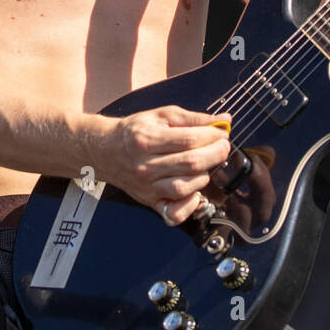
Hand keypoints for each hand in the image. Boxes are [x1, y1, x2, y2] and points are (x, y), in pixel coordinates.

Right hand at [98, 106, 232, 223]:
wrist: (105, 151)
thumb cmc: (136, 131)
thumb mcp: (162, 116)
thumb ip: (194, 118)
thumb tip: (223, 121)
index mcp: (147, 140)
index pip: (188, 140)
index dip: (212, 136)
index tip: (221, 133)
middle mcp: (145, 166)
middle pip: (190, 164)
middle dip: (215, 154)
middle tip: (222, 147)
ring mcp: (146, 187)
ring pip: (184, 188)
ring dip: (203, 176)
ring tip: (205, 165)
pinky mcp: (149, 201)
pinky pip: (173, 213)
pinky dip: (189, 206)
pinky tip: (194, 192)